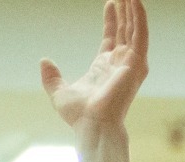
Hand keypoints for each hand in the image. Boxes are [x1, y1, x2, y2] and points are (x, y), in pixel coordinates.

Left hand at [41, 0, 148, 137]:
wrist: (92, 125)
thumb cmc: (79, 115)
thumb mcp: (59, 92)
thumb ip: (51, 77)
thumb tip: (44, 62)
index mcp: (104, 67)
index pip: (112, 37)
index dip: (111, 20)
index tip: (110, 3)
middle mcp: (120, 63)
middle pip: (125, 30)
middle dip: (125, 10)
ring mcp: (130, 63)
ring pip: (135, 28)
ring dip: (133, 9)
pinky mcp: (136, 63)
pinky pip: (140, 34)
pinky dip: (139, 17)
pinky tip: (135, 1)